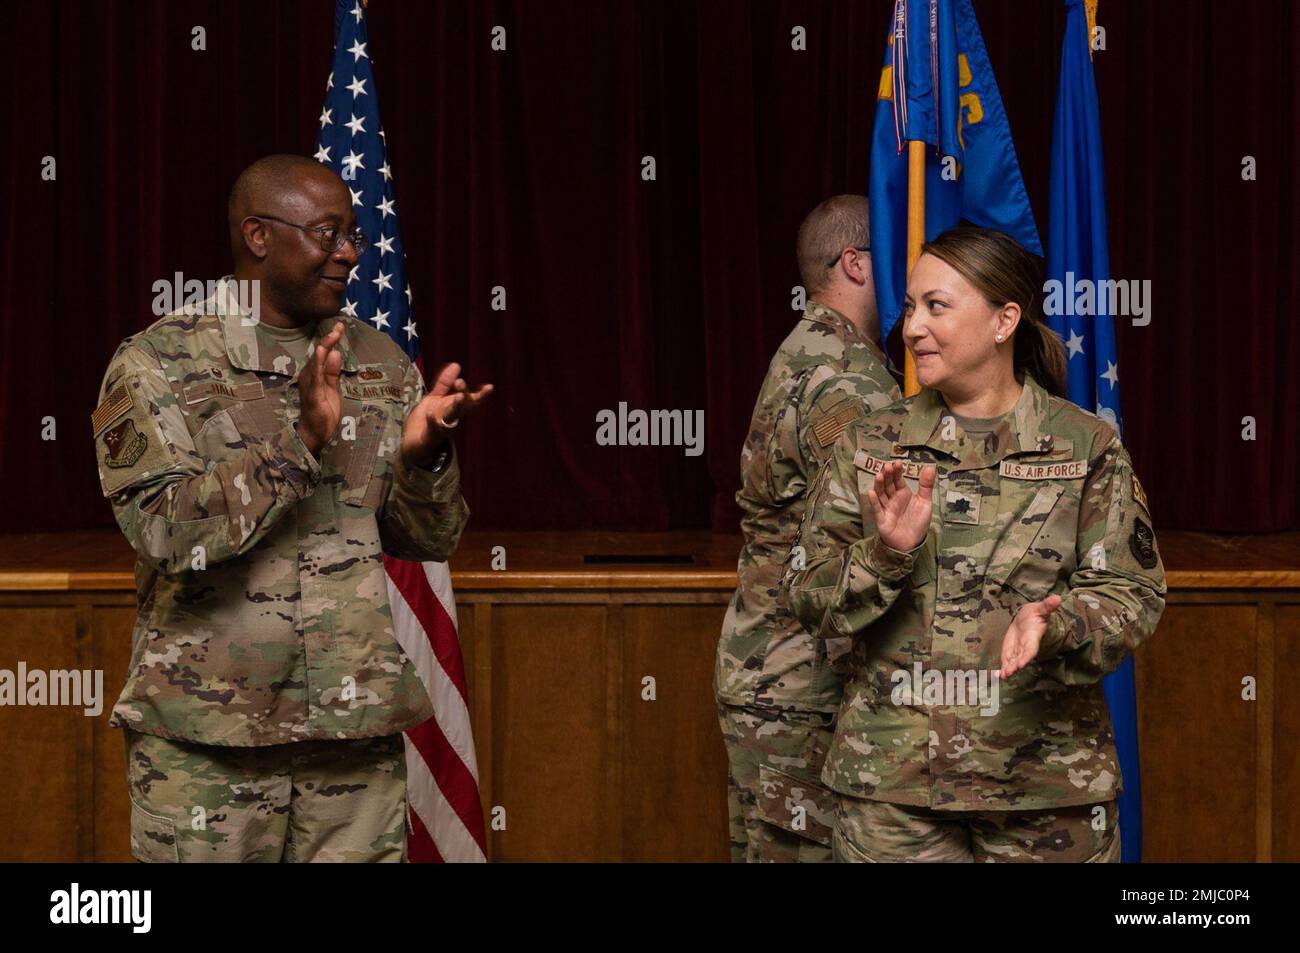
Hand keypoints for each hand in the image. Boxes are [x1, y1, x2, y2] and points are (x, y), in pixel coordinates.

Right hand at [295, 321, 345, 455]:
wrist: (316, 432)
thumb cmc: (323, 410)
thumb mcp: (331, 387)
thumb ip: (332, 371)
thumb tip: (336, 352)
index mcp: (314, 373)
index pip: (323, 352)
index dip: (331, 339)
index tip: (340, 326)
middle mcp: (309, 375)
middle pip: (319, 354)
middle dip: (329, 339)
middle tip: (339, 326)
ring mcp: (310, 384)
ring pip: (316, 362)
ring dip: (324, 348)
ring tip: (332, 335)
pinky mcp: (313, 394)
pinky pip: (315, 377)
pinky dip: (318, 364)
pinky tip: (322, 353)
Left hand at [401, 361, 493, 466]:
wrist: (414, 442)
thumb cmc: (427, 419)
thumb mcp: (435, 398)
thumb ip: (445, 383)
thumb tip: (456, 364)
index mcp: (454, 408)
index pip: (470, 401)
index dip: (480, 395)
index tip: (489, 387)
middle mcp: (451, 418)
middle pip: (462, 407)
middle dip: (464, 396)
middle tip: (461, 383)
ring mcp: (442, 428)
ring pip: (451, 417)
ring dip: (455, 407)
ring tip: (458, 396)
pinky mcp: (430, 436)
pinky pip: (433, 429)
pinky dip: (432, 421)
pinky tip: (430, 413)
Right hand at [867, 462, 934, 552]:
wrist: (911, 542)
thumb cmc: (917, 522)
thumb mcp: (925, 502)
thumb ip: (926, 485)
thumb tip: (930, 467)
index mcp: (903, 493)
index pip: (898, 479)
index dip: (897, 471)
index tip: (898, 463)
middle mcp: (893, 499)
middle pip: (888, 484)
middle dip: (888, 475)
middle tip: (887, 466)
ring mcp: (886, 508)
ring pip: (881, 494)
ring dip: (879, 485)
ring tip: (879, 475)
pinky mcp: (881, 518)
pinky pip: (876, 509)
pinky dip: (874, 501)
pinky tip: (871, 492)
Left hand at [997, 594, 1062, 678]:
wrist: (1028, 618)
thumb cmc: (1036, 613)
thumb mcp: (1041, 608)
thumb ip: (1047, 605)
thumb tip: (1057, 598)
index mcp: (1033, 637)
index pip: (1030, 649)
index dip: (1026, 656)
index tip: (1022, 663)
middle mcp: (1026, 646)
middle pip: (1021, 658)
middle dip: (1015, 666)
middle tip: (1008, 673)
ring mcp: (1018, 650)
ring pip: (1013, 661)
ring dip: (1008, 669)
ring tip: (1002, 676)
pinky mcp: (1011, 650)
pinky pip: (1007, 660)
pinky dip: (1003, 667)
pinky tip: (998, 675)